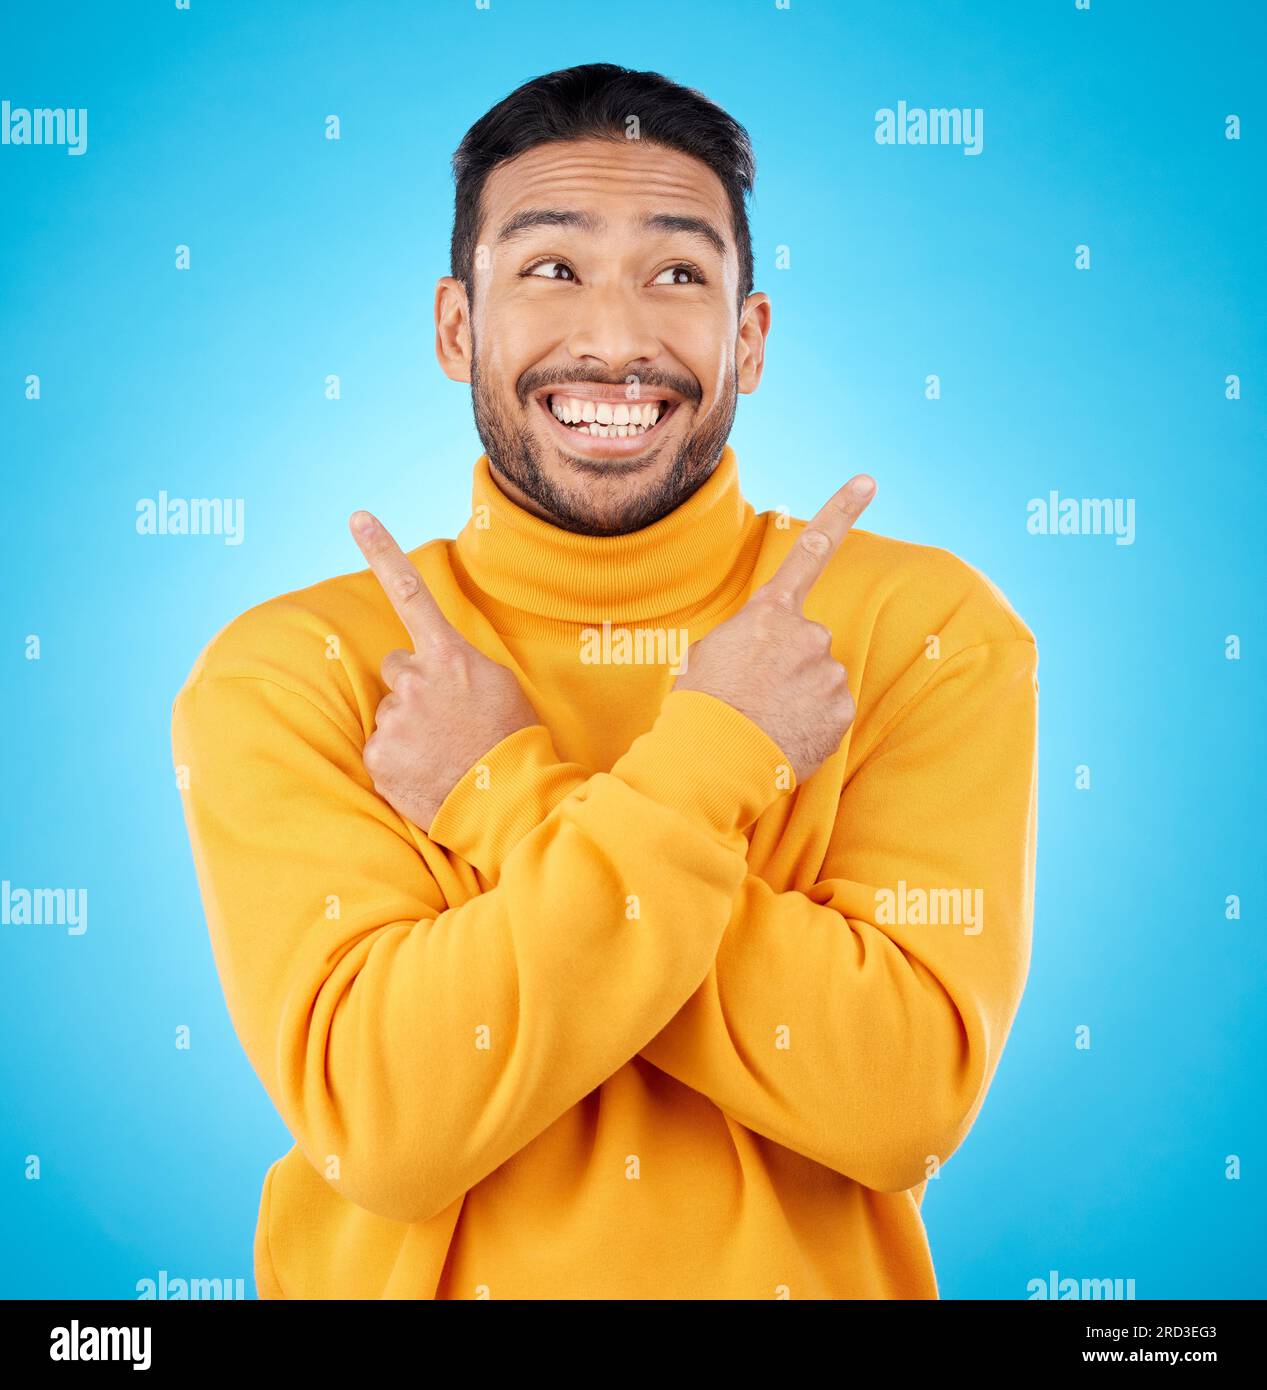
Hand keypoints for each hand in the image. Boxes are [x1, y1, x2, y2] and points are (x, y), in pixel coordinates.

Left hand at [349, 510, 537, 831]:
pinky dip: (398, 759)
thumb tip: (425, 666)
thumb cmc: (511, 740)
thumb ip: (457, 665)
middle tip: (448, 719)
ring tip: (444, 751)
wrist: (506, 801)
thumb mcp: (498, 685)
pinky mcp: (378, 758)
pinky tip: (426, 771)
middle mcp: (415, 681)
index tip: (357, 517)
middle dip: (414, 688)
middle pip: (397, 669)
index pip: (410, 594)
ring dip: (409, 726)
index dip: (382, 551)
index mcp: (449, 657)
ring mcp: (394, 720)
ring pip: (390, 711)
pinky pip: (379, 748)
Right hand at [674, 475, 875, 783]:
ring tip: (766, 719)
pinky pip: (832, 711)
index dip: (841, 512)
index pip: (811, 552)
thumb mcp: (705, 656)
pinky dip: (813, 724)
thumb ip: (742, 641)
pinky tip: (786, 736)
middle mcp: (807, 634)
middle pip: (809, 642)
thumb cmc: (700, 706)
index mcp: (768, 613)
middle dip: (790, 665)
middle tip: (756, 694)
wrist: (715, 756)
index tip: (868, 481)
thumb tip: (757, 656)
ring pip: (821, 678)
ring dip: (800, 697)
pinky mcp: (841, 709)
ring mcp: (828, 671)